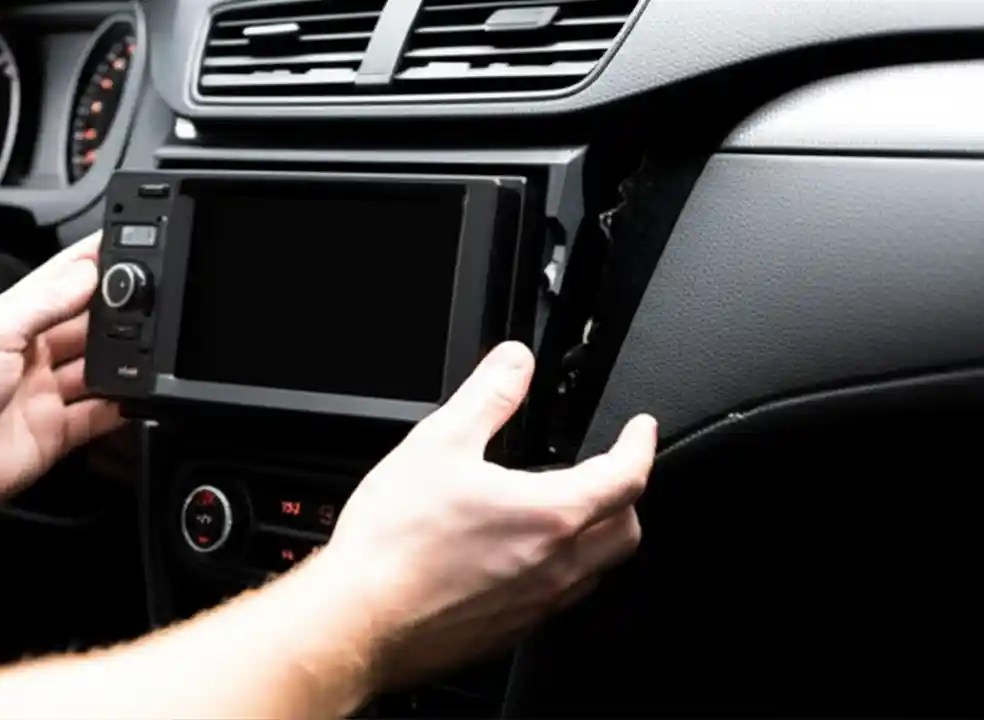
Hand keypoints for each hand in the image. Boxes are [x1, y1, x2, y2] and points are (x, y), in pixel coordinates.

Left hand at [0, 234, 122, 519]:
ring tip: (148, 347)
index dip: (91, 265)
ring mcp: (45, 394)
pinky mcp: (57, 433)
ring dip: (121, 359)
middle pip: (86, 326)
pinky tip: (136, 395)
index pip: (60, 283)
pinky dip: (122, 406)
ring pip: (99, 369)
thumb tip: (86, 272)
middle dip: (115, 313)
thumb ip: (43, 302)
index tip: (124, 248)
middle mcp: (30, 356)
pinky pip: (101, 416)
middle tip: (146, 301)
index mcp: (10, 322)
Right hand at [319, 341, 656, 687]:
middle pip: (625, 531)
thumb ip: (488, 397)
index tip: (639, 430)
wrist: (358, 620)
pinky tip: (518, 556)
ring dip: (596, 536)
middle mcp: (555, 566)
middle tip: (608, 471)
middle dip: (627, 495)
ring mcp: (536, 605)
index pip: (626, 478)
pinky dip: (559, 570)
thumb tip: (515, 364)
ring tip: (565, 512)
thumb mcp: (439, 443)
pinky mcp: (510, 632)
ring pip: (595, 570)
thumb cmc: (394, 543)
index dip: (640, 446)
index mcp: (549, 515)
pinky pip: (558, 599)